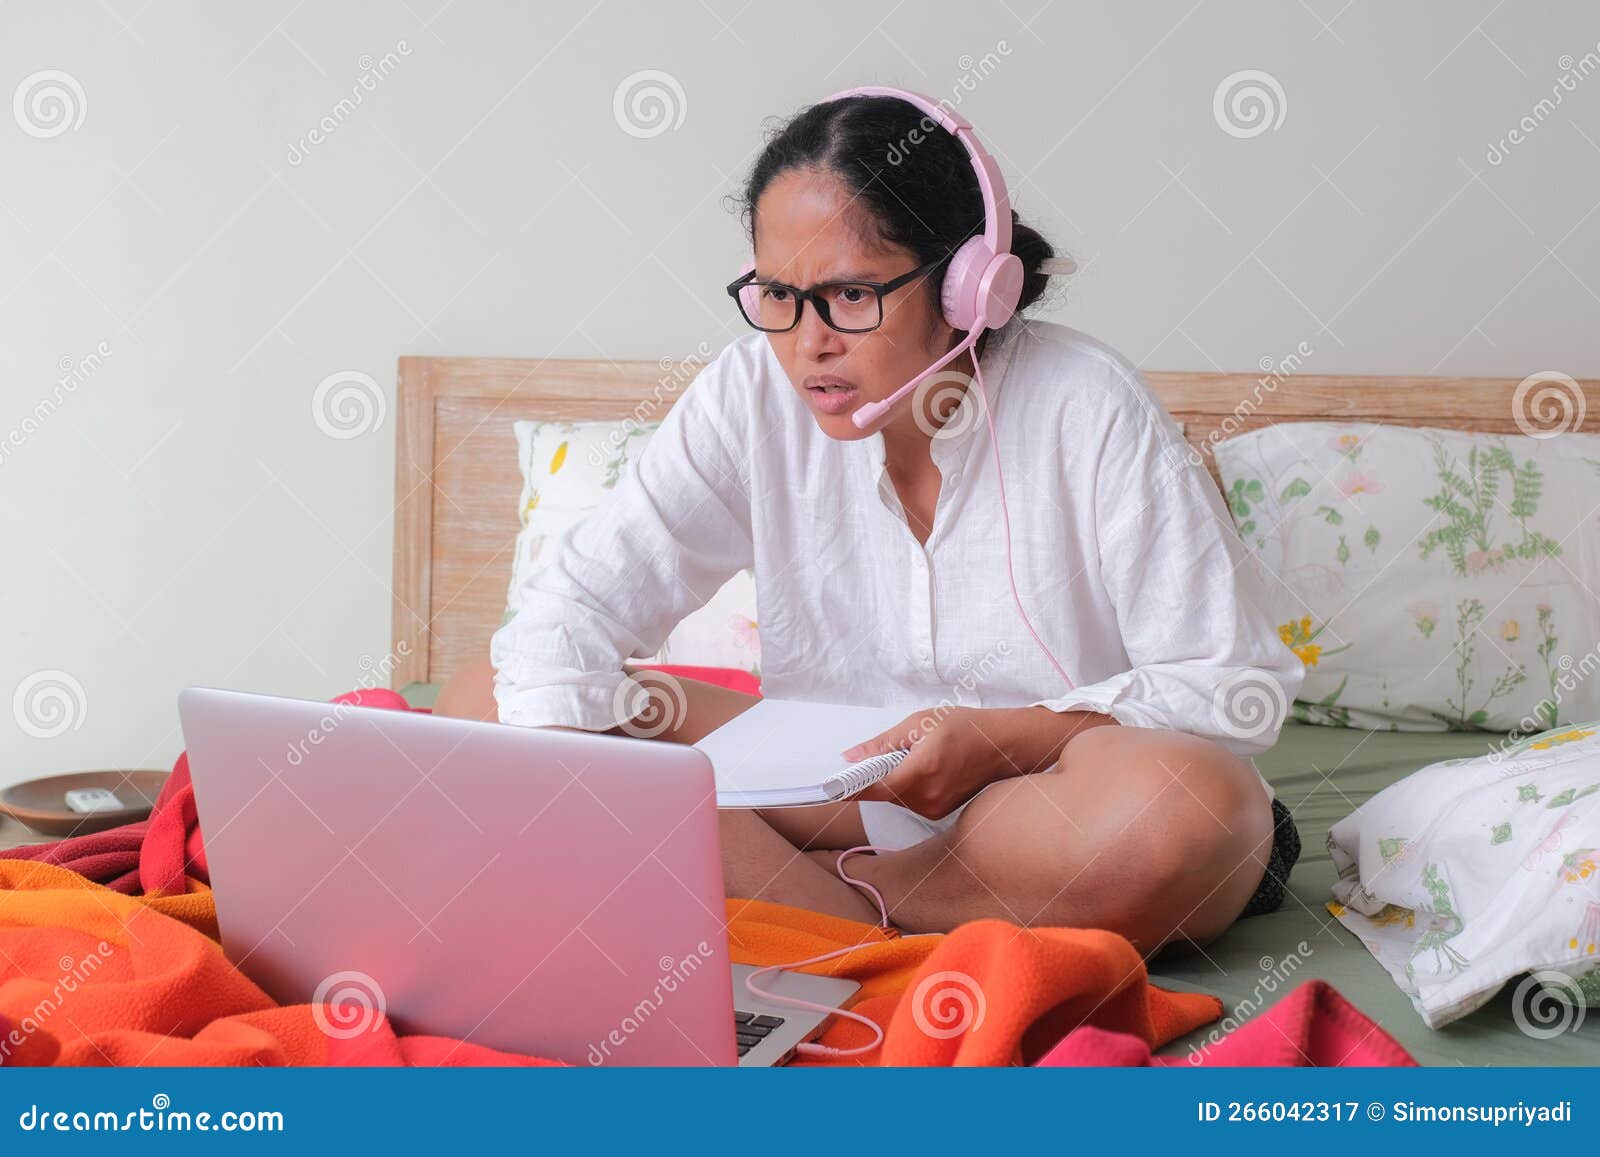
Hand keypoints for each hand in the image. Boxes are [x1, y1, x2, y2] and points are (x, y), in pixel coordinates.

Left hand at [841, 705, 1115, 820]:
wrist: (1008, 746)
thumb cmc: (967, 727)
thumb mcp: (920, 723)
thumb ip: (883, 743)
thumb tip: (850, 758)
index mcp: (917, 774)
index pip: (868, 788)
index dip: (843, 788)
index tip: (819, 788)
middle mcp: (924, 799)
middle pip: (879, 792)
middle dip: (871, 774)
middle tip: (873, 752)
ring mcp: (932, 810)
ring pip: (893, 796)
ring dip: (891, 777)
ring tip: (913, 751)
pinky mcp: (938, 813)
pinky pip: (908, 799)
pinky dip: (905, 783)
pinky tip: (922, 765)